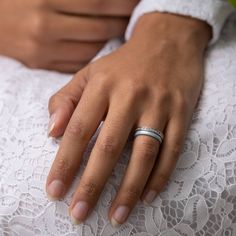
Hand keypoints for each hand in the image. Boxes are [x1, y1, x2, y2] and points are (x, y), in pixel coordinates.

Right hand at [0, 0, 138, 72]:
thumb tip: (106, 1)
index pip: (99, 2)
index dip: (124, 3)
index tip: (137, 1)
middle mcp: (46, 24)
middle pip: (100, 28)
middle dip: (122, 22)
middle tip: (134, 17)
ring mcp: (43, 48)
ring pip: (92, 49)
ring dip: (110, 40)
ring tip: (119, 29)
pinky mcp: (41, 62)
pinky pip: (77, 62)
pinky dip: (93, 54)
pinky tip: (99, 44)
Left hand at [46, 13, 210, 225]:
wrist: (167, 42)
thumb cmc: (125, 63)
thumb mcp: (91, 73)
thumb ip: (66, 99)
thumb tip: (52, 131)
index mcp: (103, 85)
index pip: (78, 130)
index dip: (65, 163)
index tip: (55, 191)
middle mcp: (130, 95)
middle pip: (108, 147)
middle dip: (92, 184)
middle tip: (79, 213)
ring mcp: (159, 105)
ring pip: (143, 154)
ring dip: (128, 189)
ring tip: (116, 216)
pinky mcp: (181, 112)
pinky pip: (171, 150)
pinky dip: (159, 176)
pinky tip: (146, 196)